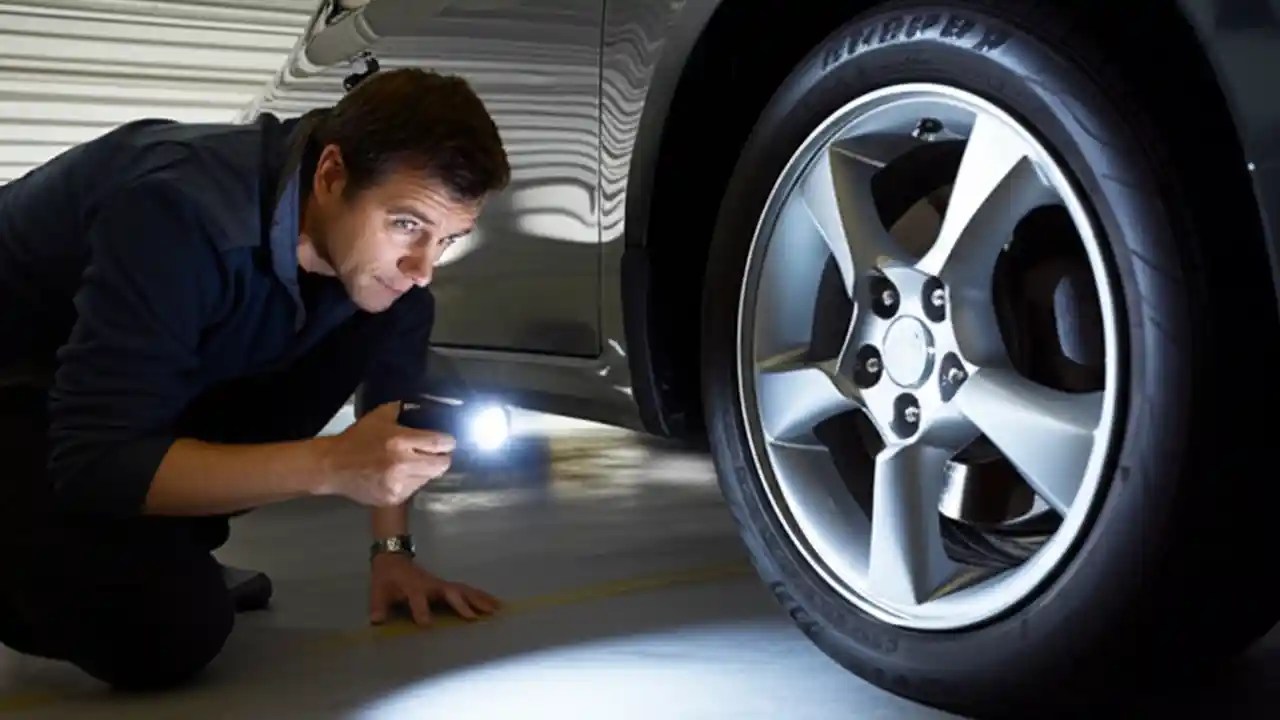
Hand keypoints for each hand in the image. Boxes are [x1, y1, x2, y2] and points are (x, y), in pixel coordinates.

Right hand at [318, 402, 454, 506]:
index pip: (440, 443)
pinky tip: (399, 475)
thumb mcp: (379, 416)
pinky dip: (412, 482)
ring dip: (426, 471)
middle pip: (442, 465)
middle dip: (442, 458)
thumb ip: (402, 410)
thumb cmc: (357, 439)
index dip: (448, 442)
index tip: (447, 441)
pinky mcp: (393, 498)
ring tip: (412, 464)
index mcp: (400, 441)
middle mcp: (402, 464)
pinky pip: (414, 490)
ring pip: (429, 478)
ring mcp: (398, 484)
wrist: (333, 467)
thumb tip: (422, 408)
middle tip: (435, 454)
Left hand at [369, 553, 502, 625]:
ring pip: (464, 590)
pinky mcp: (447, 586)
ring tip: (497, 609)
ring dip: (480, 599)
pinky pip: (466, 590)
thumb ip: (378, 605)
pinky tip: (494, 603)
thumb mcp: (378, 590)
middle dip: (463, 604)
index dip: (421, 610)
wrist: (394, 559)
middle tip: (478, 617)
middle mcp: (432, 585)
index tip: (426, 624)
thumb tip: (377, 621)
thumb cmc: (387, 578)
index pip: (418, 599)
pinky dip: (481, 596)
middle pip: (451, 592)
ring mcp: (442, 584)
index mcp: (414, 587)